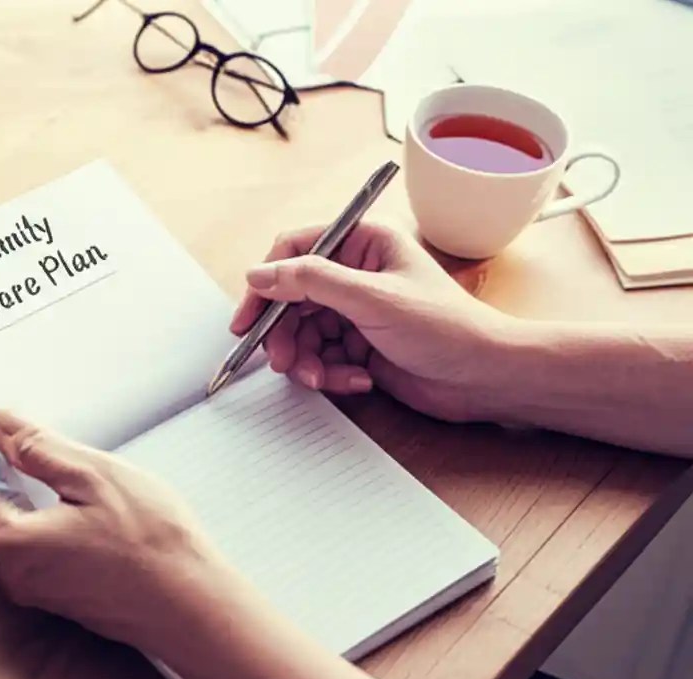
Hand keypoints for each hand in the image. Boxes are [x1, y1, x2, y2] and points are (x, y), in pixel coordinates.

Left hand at [0, 400, 225, 653]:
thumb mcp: (94, 477)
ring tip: (2, 435)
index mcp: (13, 541)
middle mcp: (14, 570)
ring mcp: (37, 584)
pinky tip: (40, 478)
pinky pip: (30, 534)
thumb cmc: (154, 548)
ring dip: (4, 476)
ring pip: (8, 516)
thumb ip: (40, 449)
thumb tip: (3, 427)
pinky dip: (27, 501)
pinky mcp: (60, 588)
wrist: (196, 609)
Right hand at [230, 223, 513, 421]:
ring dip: (308, 360)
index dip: (266, 284)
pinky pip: (323, 356)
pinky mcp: (361, 344)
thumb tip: (259, 274)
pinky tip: (357, 381)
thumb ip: (311, 281)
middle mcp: (357, 271)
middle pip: (293, 298)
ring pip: (304, 332)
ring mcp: (358, 309)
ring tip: (324, 379)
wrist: (486, 378)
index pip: (295, 251)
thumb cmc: (446, 328)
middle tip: (282, 361)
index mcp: (363, 242)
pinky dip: (331, 373)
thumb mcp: (372, 298)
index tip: (248, 318)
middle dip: (286, 334)